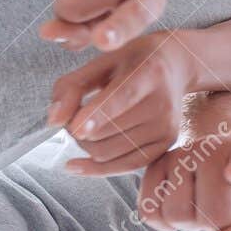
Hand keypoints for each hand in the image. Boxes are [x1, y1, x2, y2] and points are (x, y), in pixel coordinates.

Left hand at [48, 33, 195, 173]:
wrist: (175, 68)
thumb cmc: (132, 63)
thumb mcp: (101, 62)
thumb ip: (71, 87)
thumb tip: (54, 121)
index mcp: (148, 72)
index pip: (122, 97)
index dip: (97, 114)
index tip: (76, 128)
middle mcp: (163, 103)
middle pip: (106, 132)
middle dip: (77, 130)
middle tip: (73, 118)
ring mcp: (167, 126)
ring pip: (109, 152)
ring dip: (85, 146)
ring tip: (85, 129)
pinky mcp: (167, 143)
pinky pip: (126, 166)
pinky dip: (97, 167)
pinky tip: (78, 164)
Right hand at [138, 130, 230, 230]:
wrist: (218, 165)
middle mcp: (211, 149)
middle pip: (211, 213)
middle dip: (216, 227)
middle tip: (220, 214)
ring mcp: (180, 154)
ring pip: (176, 215)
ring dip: (189, 225)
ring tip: (200, 209)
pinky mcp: (153, 167)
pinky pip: (149, 213)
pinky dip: (164, 224)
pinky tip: (181, 210)